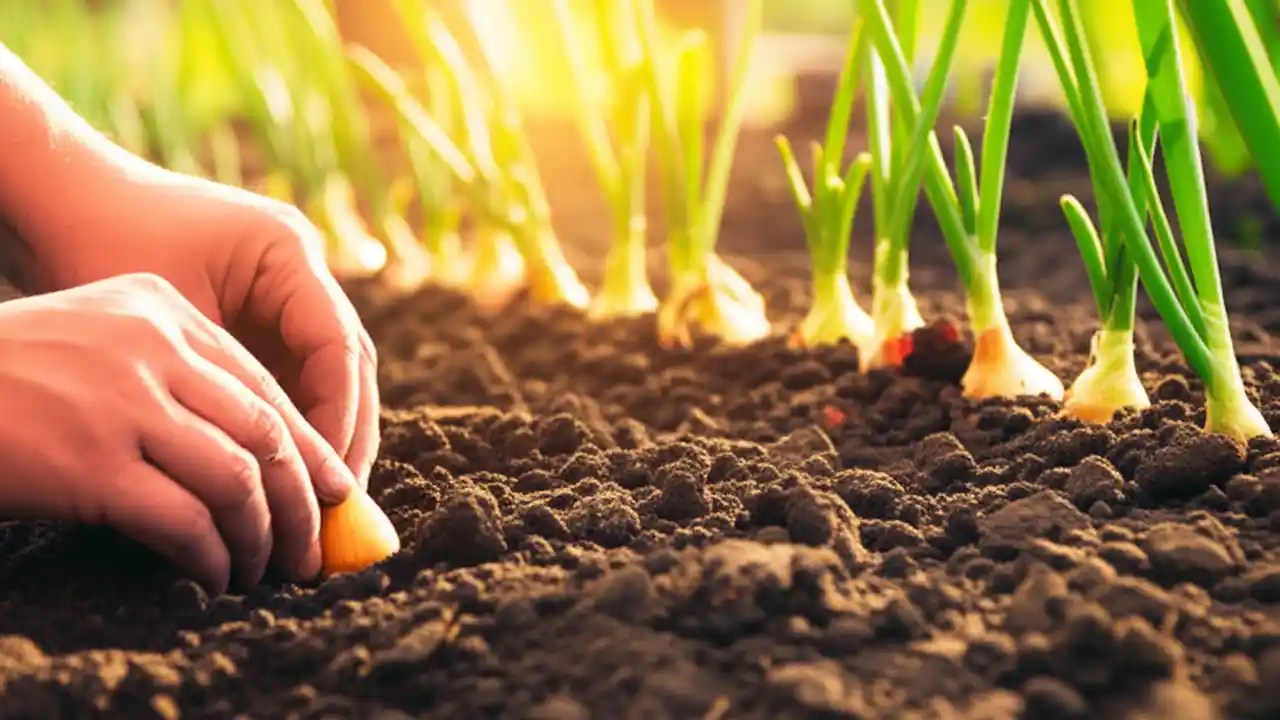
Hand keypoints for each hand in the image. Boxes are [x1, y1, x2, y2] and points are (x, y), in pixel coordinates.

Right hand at [0, 273, 357, 592]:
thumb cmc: (10, 376)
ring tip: (268, 571)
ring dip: (266, 536)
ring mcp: (121, 401)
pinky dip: (214, 556)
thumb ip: (174, 374)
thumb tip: (258, 455)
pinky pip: (185, 520)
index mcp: (160, 309)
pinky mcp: (89, 461)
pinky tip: (216, 576)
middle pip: (265, 432)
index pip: (265, 385)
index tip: (338, 491)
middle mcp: (151, 346)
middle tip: (315, 548)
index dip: (313, 446)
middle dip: (305, 500)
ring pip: (238, 478)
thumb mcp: (97, 341)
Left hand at [18, 168, 379, 482]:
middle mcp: (301, 269)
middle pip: (349, 364)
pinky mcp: (265, 316)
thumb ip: (219, 386)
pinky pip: (295, 377)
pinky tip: (284, 475)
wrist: (62, 200)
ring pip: (331, 376)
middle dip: (346, 435)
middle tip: (338, 505)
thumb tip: (267, 471)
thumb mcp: (162, 321)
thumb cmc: (98, 242)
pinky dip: (293, 425)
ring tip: (320, 502)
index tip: (324, 476)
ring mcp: (286, 293)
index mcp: (287, 250)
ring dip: (327, 435)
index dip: (338, 414)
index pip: (337, 345)